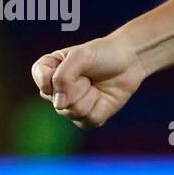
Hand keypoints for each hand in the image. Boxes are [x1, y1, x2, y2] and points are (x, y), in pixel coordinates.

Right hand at [31, 34, 147, 129]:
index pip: (44, 83)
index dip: (61, 75)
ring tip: (96, 84)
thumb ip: (63, 76)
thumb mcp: (81, 56)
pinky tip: (103, 96)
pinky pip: (89, 120)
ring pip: (74, 112)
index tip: (76, 61)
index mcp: (47, 72)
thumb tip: (60, 105)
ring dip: (91, 95)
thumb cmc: (103, 53)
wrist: (130, 60)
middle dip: (81, 86)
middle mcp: (54, 92)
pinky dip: (101, 107)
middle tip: (90, 75)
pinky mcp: (86, 117)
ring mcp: (69, 107)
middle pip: (60, 102)